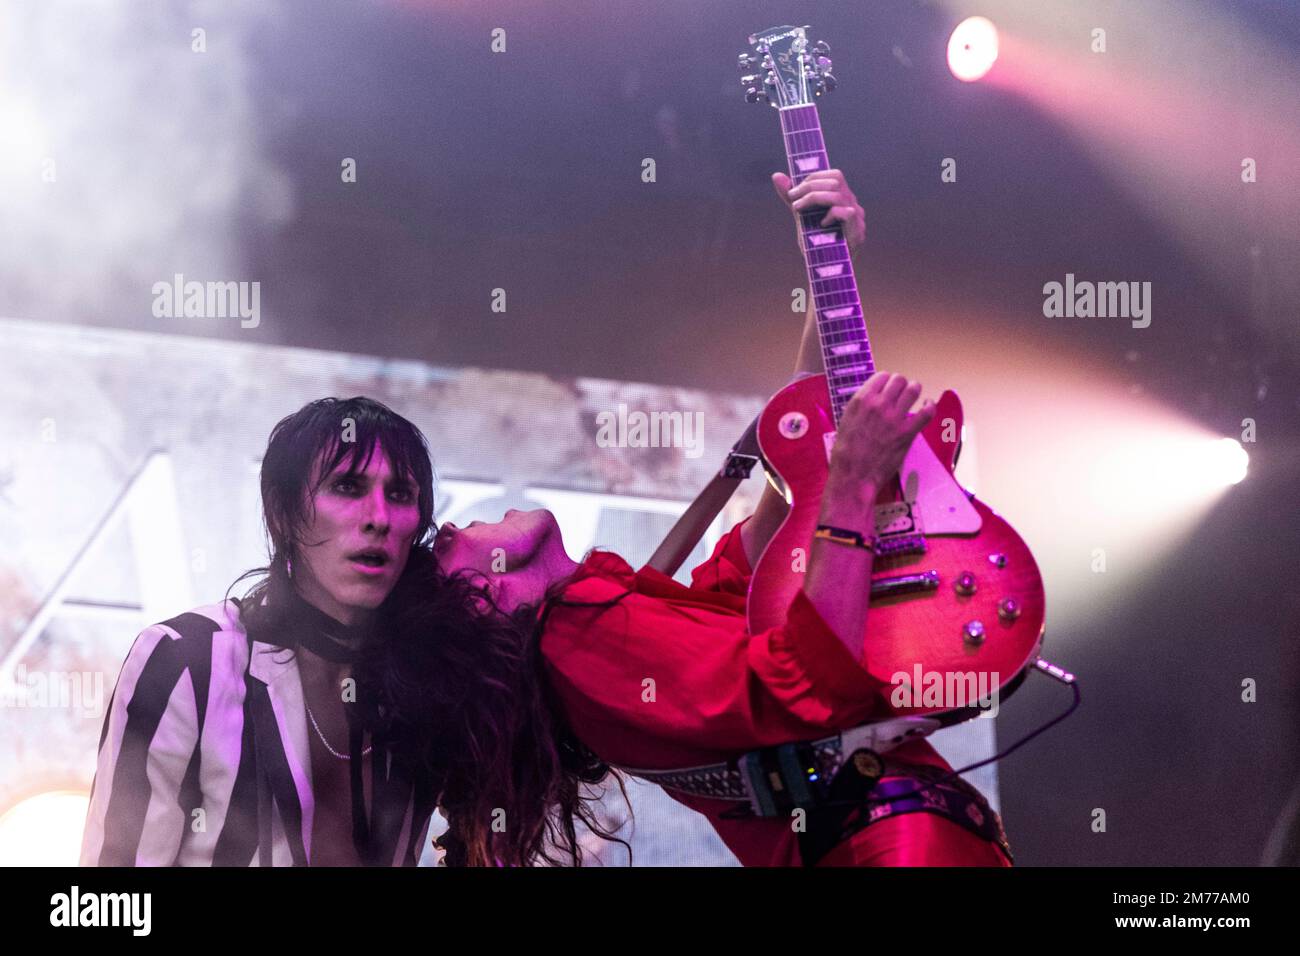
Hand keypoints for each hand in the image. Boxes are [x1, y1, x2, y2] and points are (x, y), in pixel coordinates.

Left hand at [771, 168, 866, 252]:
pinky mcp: (857, 233)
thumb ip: (792, 197)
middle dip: (809, 186)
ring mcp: (857, 218)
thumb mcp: (802, 216)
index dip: (813, 177)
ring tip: (798, 209)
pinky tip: (820, 225)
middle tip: (792, 198)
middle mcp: (852, 205)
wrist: (824, 273)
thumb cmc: (816, 245)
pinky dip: (829, 215)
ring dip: (813, 198)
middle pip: (836, 180)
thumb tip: (776, 175)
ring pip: (838, 194)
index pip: (834, 175)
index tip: (794, 191)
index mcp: (842, 198)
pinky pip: (845, 213)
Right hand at [822, 372, 935, 516]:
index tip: (888, 387)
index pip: (881, 376)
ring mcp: (894, 418)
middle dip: (901, 384)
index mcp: (861, 400)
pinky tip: (927, 405)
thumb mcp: (846, 420)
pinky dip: (930, 406)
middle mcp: (878, 404)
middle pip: (899, 380)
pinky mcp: (907, 432)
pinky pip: (927, 411)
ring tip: (915, 395)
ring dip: (915, 390)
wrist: (853, 474)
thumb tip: (873, 399)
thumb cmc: (846, 452)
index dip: (887, 381)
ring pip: (913, 389)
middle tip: (901, 392)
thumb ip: (861, 407)